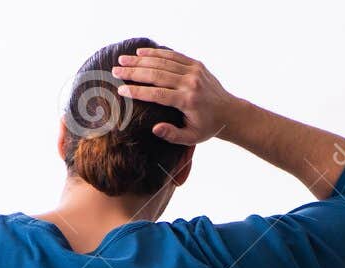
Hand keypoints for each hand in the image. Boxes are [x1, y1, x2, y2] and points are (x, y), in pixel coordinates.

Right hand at [112, 47, 242, 145]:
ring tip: (123, 59)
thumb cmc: (207, 128)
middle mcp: (190, 83)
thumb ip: (172, 135)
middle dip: (133, 72)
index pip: (157, 94)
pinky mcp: (196, 64)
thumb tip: (154, 129)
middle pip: (156, 74)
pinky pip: (173, 56)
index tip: (121, 89)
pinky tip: (141, 52)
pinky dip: (156, 53)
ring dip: (141, 60)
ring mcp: (194, 71)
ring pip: (163, 62)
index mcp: (187, 101)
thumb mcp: (191, 138)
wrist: (229, 112)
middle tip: (115, 70)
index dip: (137, 91)